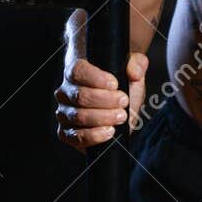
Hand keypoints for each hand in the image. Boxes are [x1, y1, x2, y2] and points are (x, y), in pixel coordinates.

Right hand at [54, 12, 148, 151]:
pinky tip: (109, 131)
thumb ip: (137, 64)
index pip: (78, 71)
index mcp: (75, 72)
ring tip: (121, 116)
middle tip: (123, 101)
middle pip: (80, 95)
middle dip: (106, 100)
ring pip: (79, 116)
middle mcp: (65, 92)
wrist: (115, 109)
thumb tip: (134, 72)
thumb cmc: (119, 88)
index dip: (97, 78)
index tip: (115, 84)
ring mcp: (64, 113)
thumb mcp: (131, 72)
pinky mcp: (67, 133)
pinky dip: (94, 135)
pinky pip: (76, 136)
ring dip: (103, 117)